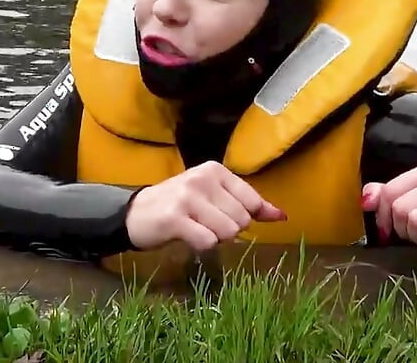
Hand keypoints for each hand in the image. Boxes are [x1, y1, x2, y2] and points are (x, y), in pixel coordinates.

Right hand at [125, 160, 287, 251]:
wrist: (135, 213)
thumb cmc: (180, 205)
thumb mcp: (214, 197)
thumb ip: (247, 204)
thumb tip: (282, 216)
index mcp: (215, 171)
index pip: (252, 201)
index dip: (245, 217)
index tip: (224, 217)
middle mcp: (202, 179)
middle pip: (241, 220)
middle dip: (228, 230)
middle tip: (205, 224)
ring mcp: (188, 198)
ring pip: (227, 232)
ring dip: (215, 238)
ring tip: (196, 229)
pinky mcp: (175, 218)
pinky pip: (207, 241)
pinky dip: (202, 246)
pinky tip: (187, 237)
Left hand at [361, 162, 416, 273]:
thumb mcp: (407, 206)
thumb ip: (384, 197)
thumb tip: (365, 200)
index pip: (390, 191)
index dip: (383, 214)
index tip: (389, 227)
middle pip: (401, 207)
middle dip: (402, 227)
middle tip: (413, 233)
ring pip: (416, 220)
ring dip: (416, 236)